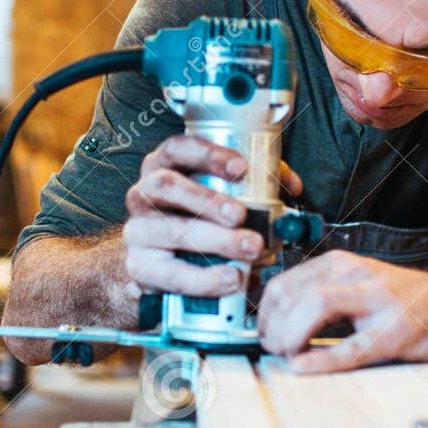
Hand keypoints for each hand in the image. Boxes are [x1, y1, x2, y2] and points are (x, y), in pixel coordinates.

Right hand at [123, 135, 301, 295]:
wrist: (161, 266)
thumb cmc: (198, 221)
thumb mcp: (221, 195)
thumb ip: (256, 184)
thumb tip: (290, 185)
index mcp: (164, 168)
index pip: (177, 149)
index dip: (207, 155)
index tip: (241, 168)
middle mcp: (144, 194)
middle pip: (166, 186)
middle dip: (207, 199)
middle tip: (242, 215)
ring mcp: (137, 231)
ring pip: (170, 230)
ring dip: (215, 240)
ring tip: (250, 248)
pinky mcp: (140, 267)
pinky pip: (171, 274)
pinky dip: (205, 279)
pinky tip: (231, 278)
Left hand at [258, 251, 427, 373]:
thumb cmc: (406, 301)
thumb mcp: (358, 286)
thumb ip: (321, 296)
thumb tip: (275, 322)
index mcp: (342, 265)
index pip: (283, 284)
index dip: (264, 314)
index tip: (263, 335)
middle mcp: (357, 275)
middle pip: (292, 295)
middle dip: (272, 329)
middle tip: (274, 350)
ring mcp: (378, 303)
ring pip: (315, 309)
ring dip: (289, 339)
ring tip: (290, 357)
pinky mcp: (396, 334)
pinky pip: (350, 348)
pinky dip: (320, 360)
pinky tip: (304, 367)